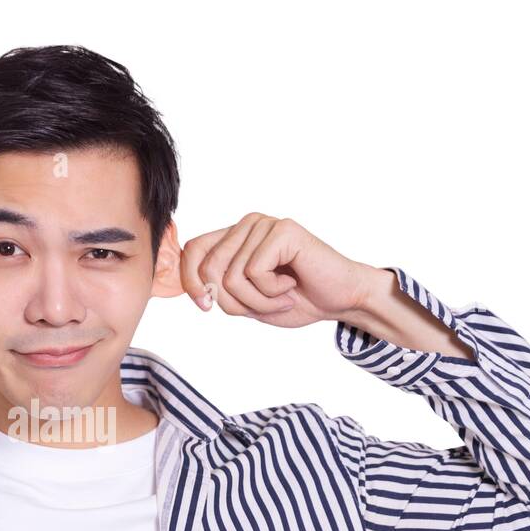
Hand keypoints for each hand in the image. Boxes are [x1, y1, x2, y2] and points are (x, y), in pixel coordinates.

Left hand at [179, 214, 380, 328]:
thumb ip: (219, 291)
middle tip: (263, 304)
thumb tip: (198, 289)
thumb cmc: (296, 299)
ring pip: (231, 276)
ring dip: (257, 300)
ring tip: (282, 295)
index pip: (192, 251)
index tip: (206, 305)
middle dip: (232, 300)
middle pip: (209, 268)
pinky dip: (271, 292)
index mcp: (234, 238)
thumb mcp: (246, 302)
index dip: (190, 282)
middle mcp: (246, 225)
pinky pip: (254, 272)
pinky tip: (291, 286)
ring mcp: (264, 224)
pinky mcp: (282, 231)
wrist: (339, 300)